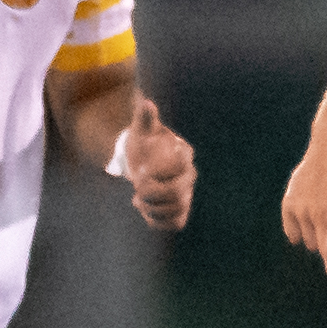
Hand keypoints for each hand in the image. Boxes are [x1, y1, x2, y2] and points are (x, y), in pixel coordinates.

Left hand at [118, 94, 194, 229]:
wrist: (142, 161)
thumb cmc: (143, 142)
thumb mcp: (141, 129)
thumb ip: (145, 118)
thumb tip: (146, 104)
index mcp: (184, 153)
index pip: (179, 166)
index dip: (158, 172)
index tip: (141, 170)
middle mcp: (189, 174)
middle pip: (177, 192)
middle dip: (152, 194)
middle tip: (136, 188)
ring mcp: (186, 193)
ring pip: (177, 210)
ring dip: (152, 208)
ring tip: (138, 199)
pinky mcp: (180, 210)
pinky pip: (176, 223)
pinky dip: (157, 221)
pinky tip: (145, 210)